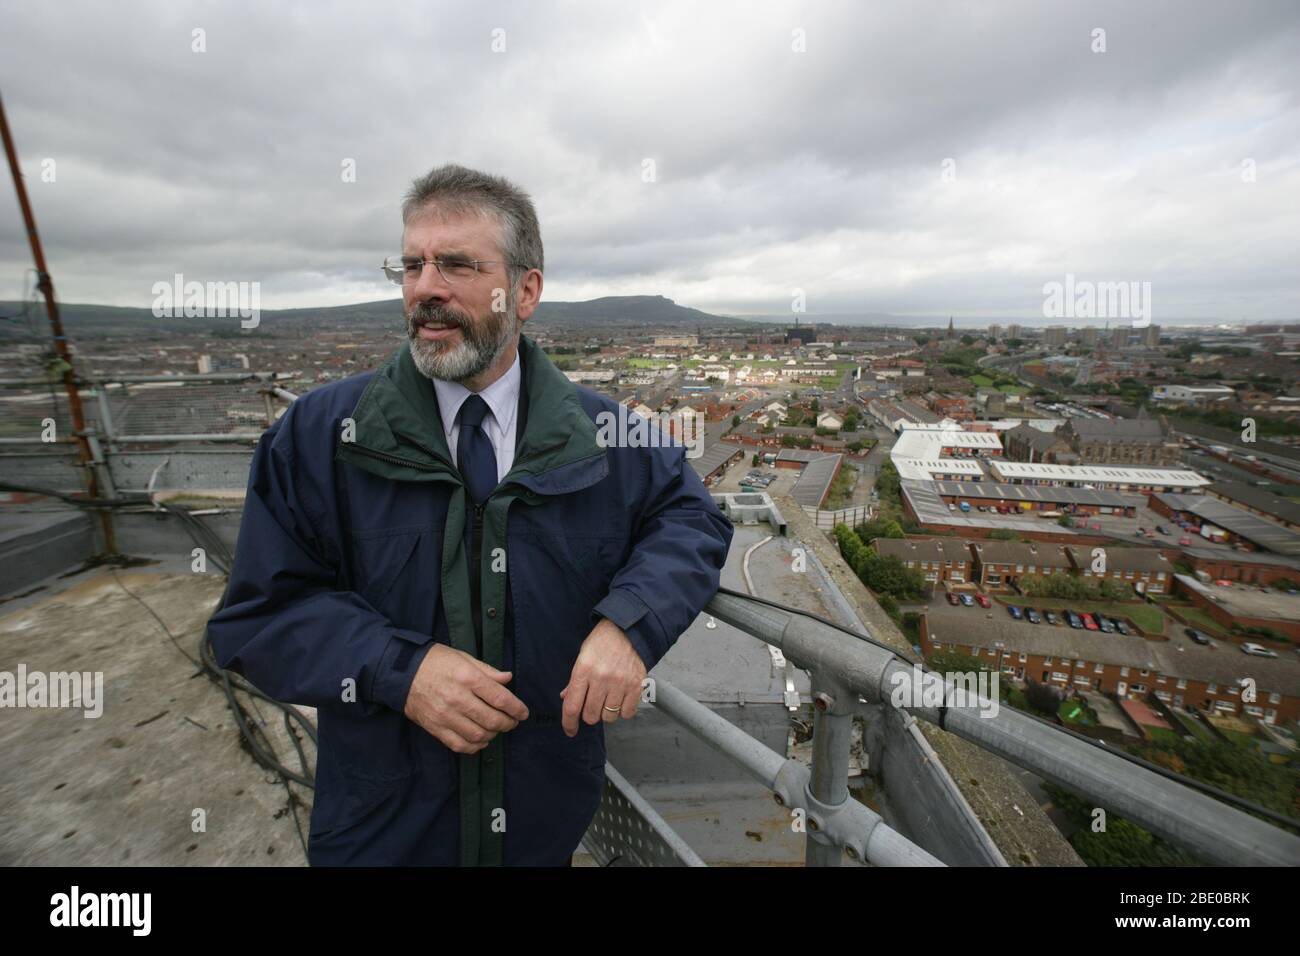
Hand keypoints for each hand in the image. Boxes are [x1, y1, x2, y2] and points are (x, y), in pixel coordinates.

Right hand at [404, 644, 528, 753]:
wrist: (402, 673)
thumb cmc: (436, 661)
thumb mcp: (464, 658)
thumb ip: (487, 671)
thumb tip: (508, 679)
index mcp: (467, 677)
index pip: (500, 698)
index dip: (516, 708)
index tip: (523, 713)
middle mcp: (457, 698)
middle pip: (492, 719)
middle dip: (508, 723)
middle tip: (512, 721)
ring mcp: (445, 715)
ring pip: (478, 734)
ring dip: (493, 734)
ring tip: (496, 728)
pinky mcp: (435, 728)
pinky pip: (460, 745)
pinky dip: (475, 745)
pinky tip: (481, 739)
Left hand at [560, 618, 646, 735]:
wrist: (628, 629)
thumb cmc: (602, 642)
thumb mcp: (583, 656)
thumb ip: (575, 680)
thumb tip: (567, 699)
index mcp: (583, 670)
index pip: (572, 706)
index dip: (569, 723)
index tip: (570, 730)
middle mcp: (601, 678)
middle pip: (591, 715)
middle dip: (589, 715)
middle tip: (593, 705)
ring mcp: (620, 682)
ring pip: (609, 716)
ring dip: (607, 713)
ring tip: (608, 699)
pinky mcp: (636, 685)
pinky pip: (627, 713)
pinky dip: (623, 711)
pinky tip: (621, 699)